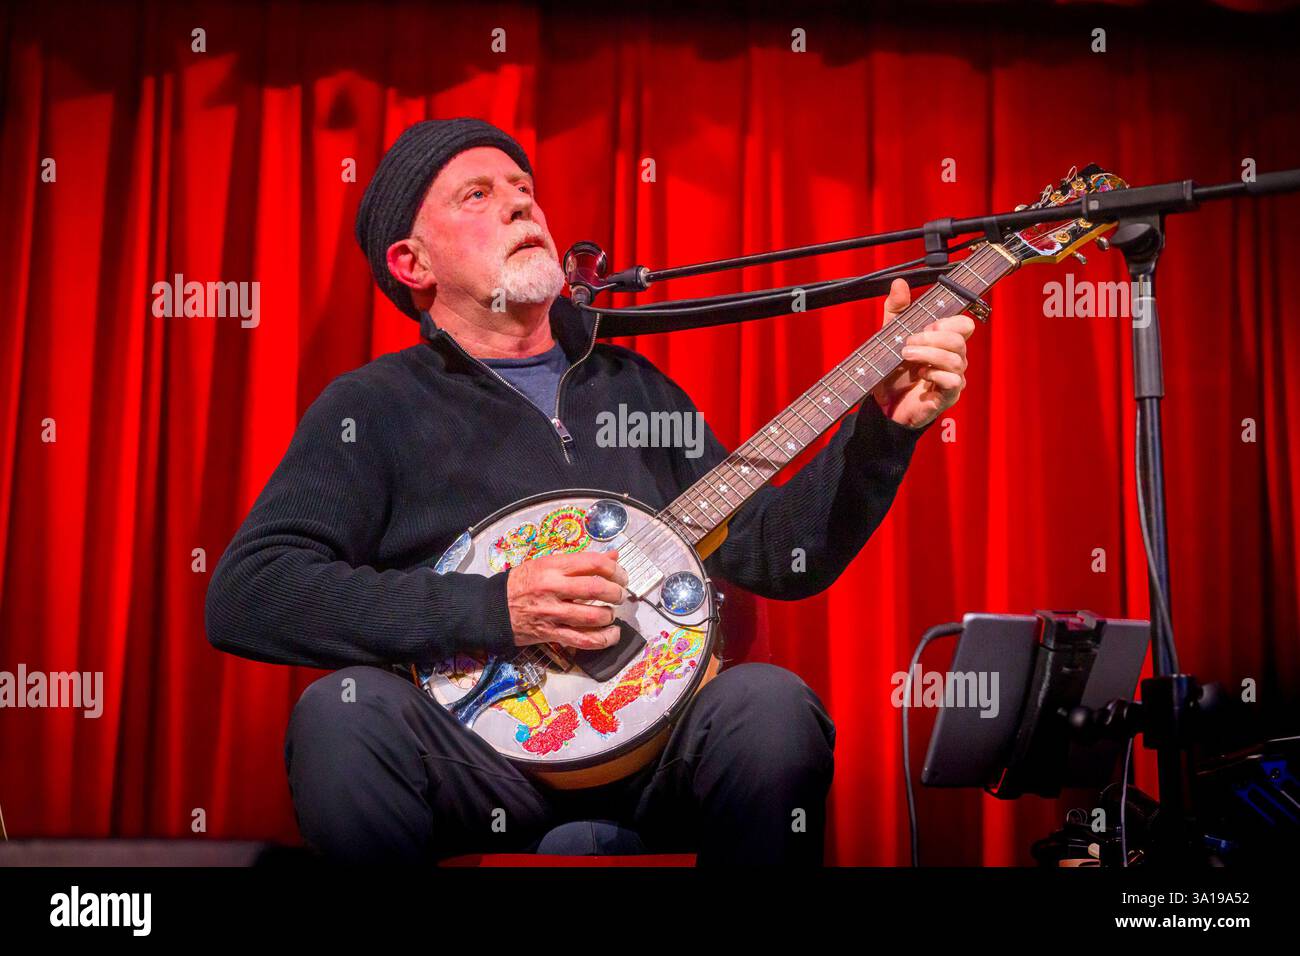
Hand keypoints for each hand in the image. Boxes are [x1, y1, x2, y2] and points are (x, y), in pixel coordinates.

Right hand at [505, 549, 628, 649]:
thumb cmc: (522, 582)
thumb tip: (613, 556)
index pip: (593, 563)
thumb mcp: (548, 564)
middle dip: (616, 592)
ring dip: (610, 616)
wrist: (493, 608)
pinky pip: (583, 640)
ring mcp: (552, 613)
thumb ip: (581, 561)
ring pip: (593, 616)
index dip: (615, 569)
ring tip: (611, 613)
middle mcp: (553, 588)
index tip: (621, 576)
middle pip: (596, 589)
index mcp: (553, 567)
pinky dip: (603, 639)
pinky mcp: (551, 634)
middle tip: (619, 595)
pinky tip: (612, 635)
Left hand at [871, 278, 975, 428]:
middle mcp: (954, 358)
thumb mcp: (890, 335)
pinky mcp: (948, 396)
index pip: (964, 324)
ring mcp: (954, 377)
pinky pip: (953, 381)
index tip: (926, 325)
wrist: (884, 404)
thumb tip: (899, 283)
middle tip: (908, 343)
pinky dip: (934, 375)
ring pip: (956, 359)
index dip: (948, 322)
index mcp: (945, 342)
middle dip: (931, 338)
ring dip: (928, 354)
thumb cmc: (893, 370)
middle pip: (959, 340)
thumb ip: (896, 309)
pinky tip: (919, 375)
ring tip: (906, 356)